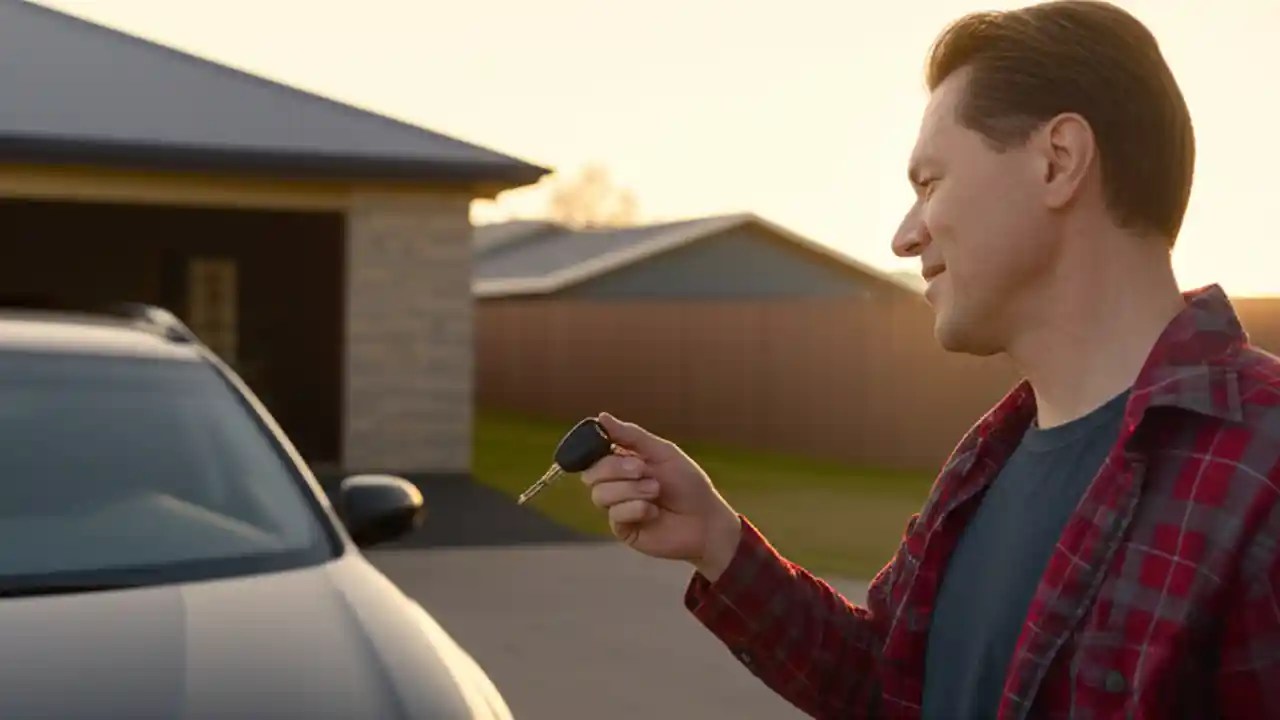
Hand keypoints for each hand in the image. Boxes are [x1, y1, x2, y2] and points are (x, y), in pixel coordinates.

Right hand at [581, 413, 742, 580]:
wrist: (705, 520)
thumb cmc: (688, 485)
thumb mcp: (662, 453)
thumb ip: (631, 436)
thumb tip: (601, 417)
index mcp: (623, 463)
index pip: (594, 454)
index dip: (595, 449)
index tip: (608, 444)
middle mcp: (616, 484)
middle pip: (591, 474)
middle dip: (616, 469)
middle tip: (643, 470)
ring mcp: (617, 507)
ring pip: (600, 494)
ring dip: (631, 490)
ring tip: (656, 491)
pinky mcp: (623, 529)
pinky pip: (614, 515)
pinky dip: (636, 509)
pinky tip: (654, 512)